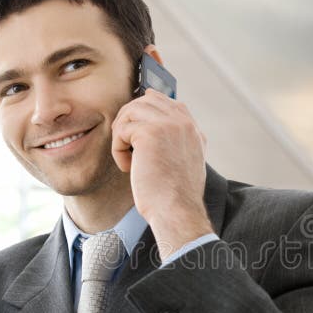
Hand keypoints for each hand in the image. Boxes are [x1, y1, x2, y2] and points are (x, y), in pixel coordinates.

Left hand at [112, 88, 213, 260]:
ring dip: (122, 135)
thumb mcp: (182, 166)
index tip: (136, 136)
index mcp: (193, 130)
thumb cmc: (175, 198)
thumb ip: (174, 144)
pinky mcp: (149, 132)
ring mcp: (168, 124)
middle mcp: (184, 123)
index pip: (166, 102)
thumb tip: (146, 130)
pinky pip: (121, 130)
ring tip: (129, 159)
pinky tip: (128, 168)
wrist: (177, 212)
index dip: (145, 113)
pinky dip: (118, 150)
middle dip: (129, 121)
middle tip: (126, 147)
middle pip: (145, 101)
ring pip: (130, 112)